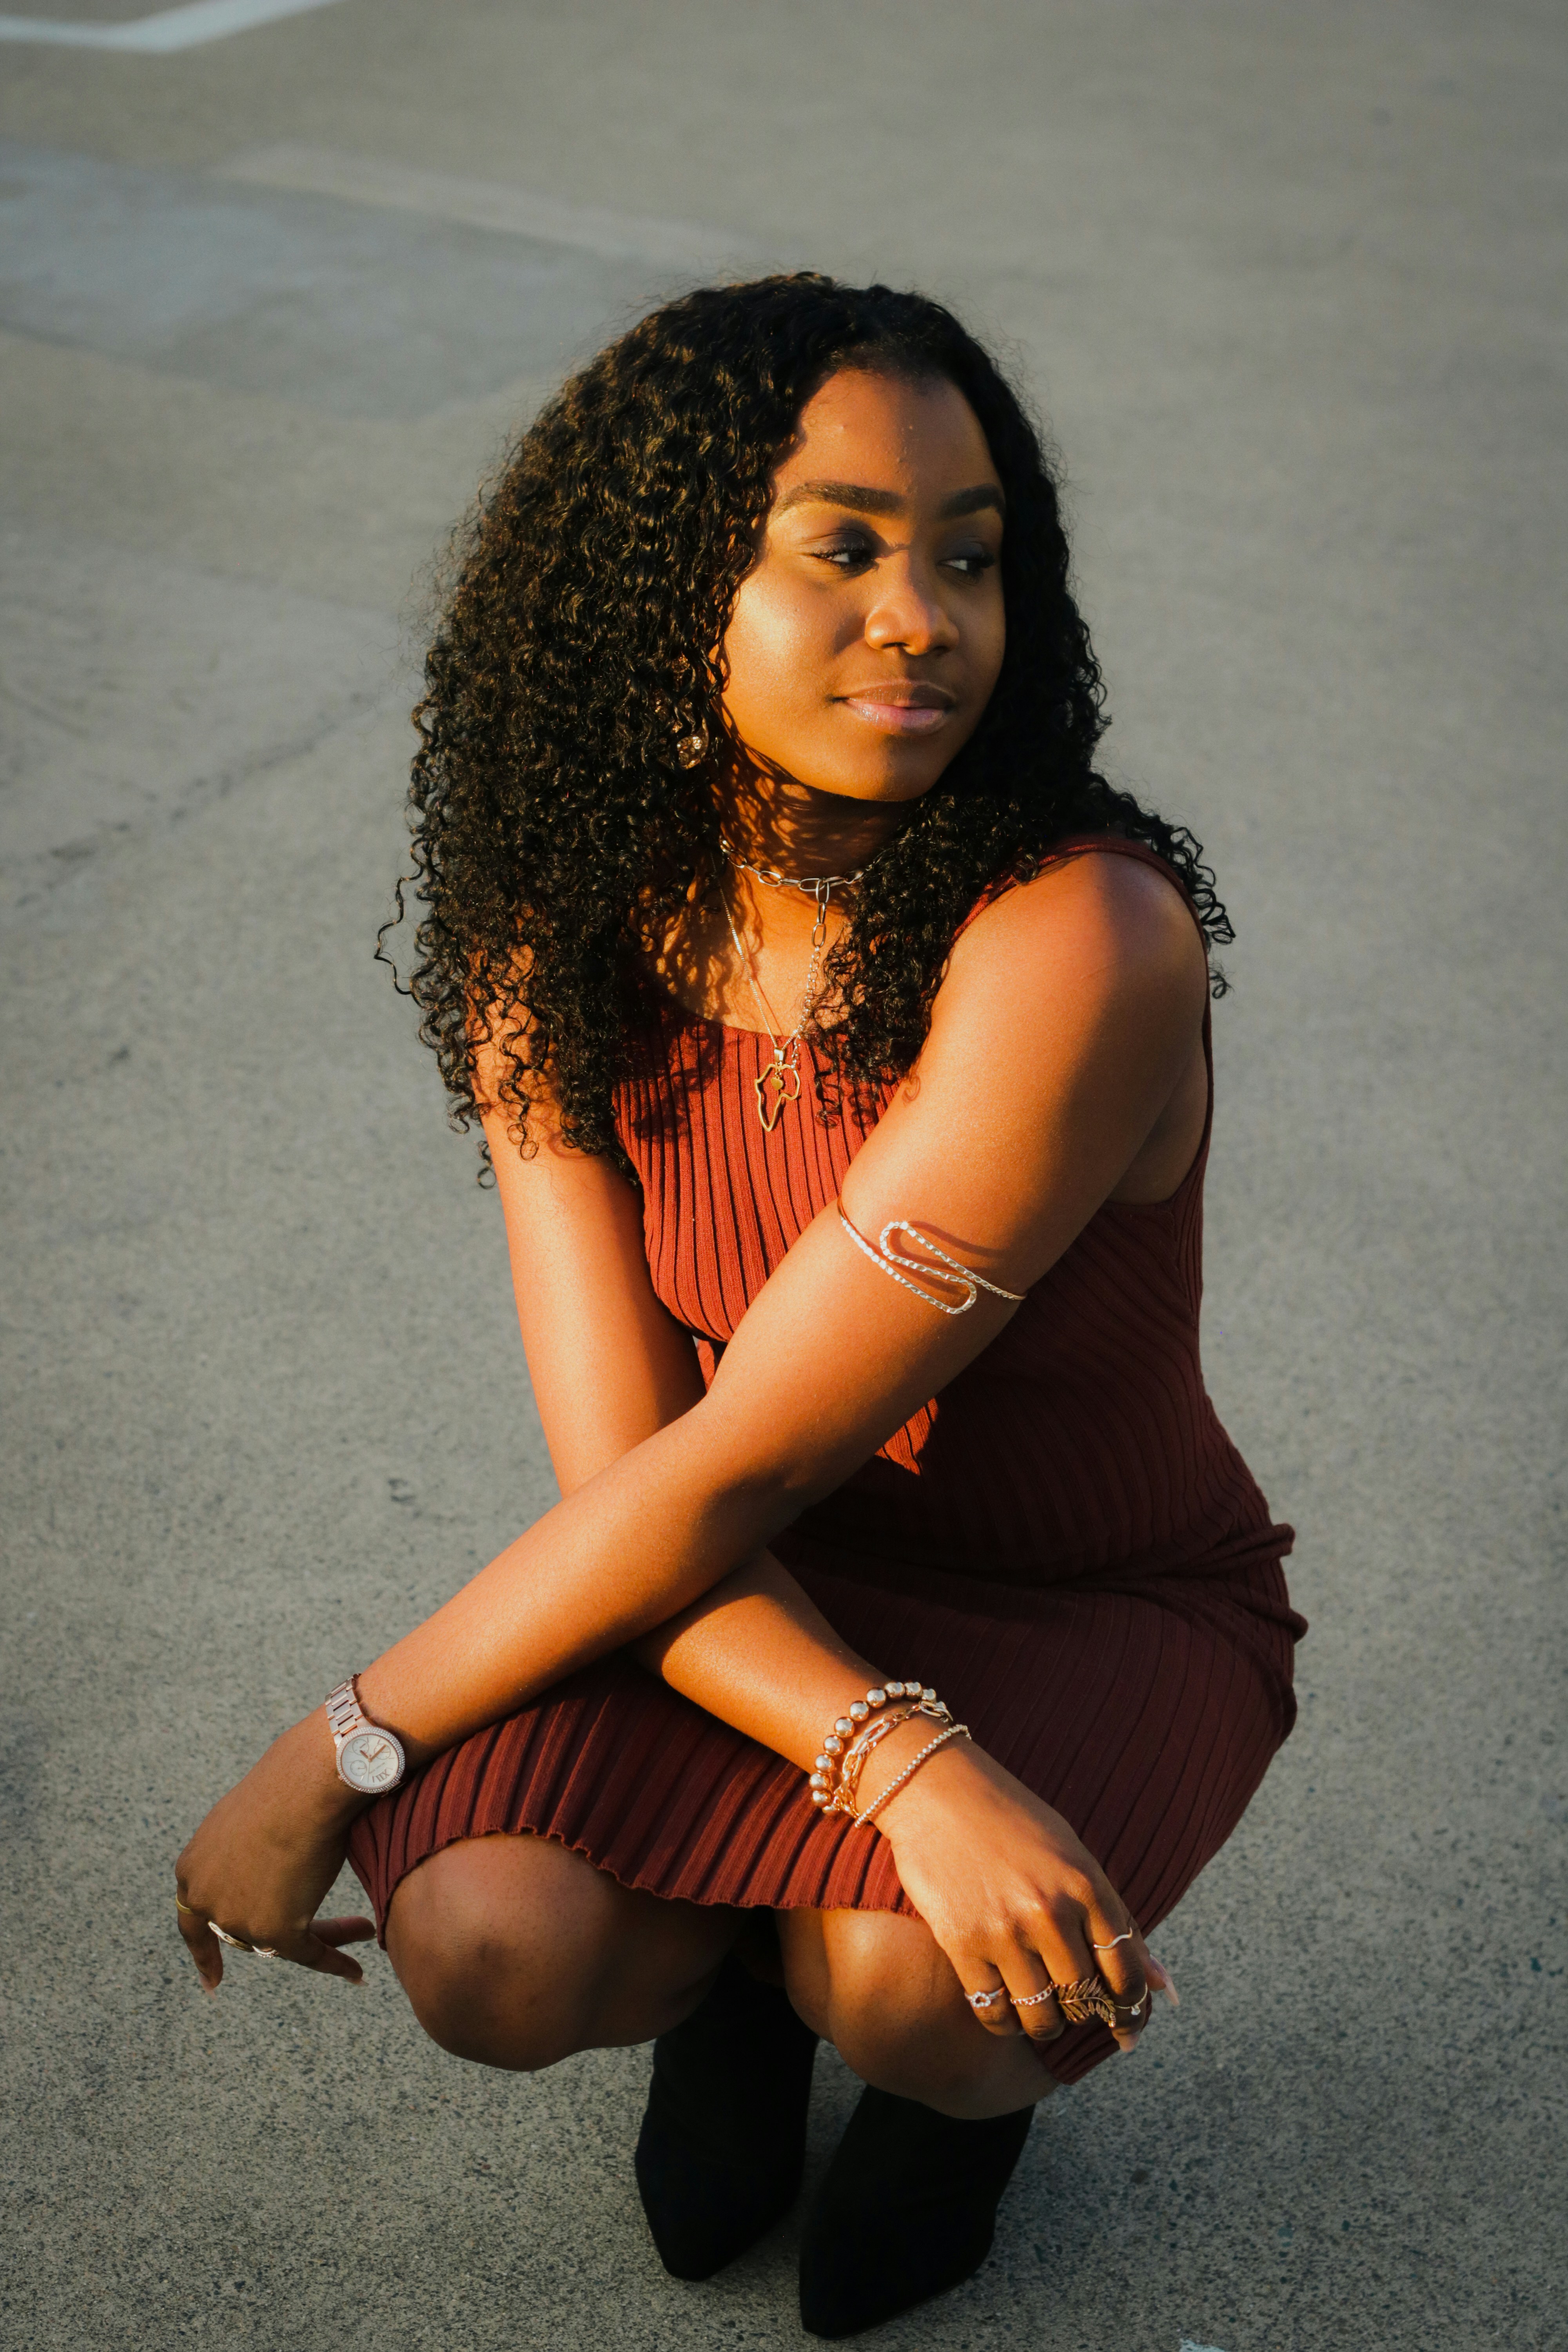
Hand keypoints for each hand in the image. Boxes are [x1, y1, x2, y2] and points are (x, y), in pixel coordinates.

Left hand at [173, 1712, 375, 1992]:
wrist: (306, 1784)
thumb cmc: (286, 1786)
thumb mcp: (245, 1822)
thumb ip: (242, 1854)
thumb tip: (264, 1868)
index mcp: (193, 1870)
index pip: (192, 1922)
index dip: (205, 1953)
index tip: (213, 1981)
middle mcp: (208, 1900)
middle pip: (249, 1930)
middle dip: (286, 1929)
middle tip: (325, 1932)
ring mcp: (238, 1918)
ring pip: (284, 1939)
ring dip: (326, 1936)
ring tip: (361, 1927)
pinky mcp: (274, 1931)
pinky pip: (310, 1954)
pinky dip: (335, 1963)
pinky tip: (355, 1972)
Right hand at [872, 1736, 1171, 2053]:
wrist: (936, 1789)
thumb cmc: (1011, 1821)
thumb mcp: (1073, 1855)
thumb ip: (1116, 1919)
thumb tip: (1164, 1985)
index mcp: (1086, 1884)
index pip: (1126, 1972)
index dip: (1130, 2008)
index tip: (1125, 2025)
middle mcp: (1051, 1911)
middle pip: (1083, 1998)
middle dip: (1082, 2013)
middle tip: (1070, 2007)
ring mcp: (1005, 1930)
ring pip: (1041, 2016)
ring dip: (1044, 2025)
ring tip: (1038, 2013)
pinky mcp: (962, 1943)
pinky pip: (993, 2012)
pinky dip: (1003, 2022)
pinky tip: (1002, 2007)